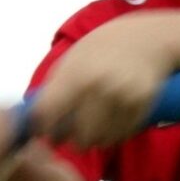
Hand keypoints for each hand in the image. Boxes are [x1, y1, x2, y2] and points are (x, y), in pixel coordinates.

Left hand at [27, 12, 178, 147]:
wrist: (145, 38)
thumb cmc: (99, 52)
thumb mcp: (70, 62)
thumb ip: (52, 93)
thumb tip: (35, 127)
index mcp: (75, 73)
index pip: (48, 114)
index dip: (43, 128)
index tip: (44, 131)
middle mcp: (99, 86)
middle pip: (78, 137)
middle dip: (72, 138)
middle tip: (72, 131)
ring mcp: (123, 97)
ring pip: (100, 141)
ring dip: (94, 138)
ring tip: (93, 123)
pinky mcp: (142, 106)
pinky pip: (121, 136)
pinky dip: (113, 134)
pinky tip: (112, 118)